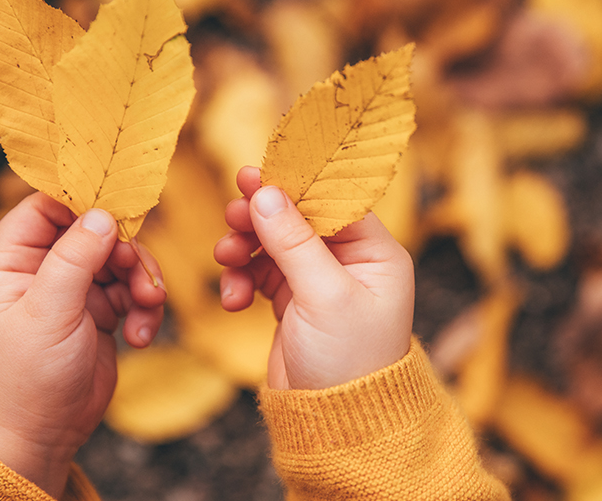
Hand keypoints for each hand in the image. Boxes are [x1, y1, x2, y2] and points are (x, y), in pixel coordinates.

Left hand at [0, 192, 165, 497]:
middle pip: (93, 231)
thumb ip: (74, 259)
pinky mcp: (100, 313)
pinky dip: (143, 310)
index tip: (117, 204)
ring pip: (119, 260)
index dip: (80, 200)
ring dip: (141, 281)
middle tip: (139, 271)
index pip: (44, 207)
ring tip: (149, 307)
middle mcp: (41, 270)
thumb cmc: (28, 377)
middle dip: (124, 250)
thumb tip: (102, 214)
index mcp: (11, 263)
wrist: (43, 436)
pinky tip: (140, 337)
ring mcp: (73, 291)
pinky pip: (131, 292)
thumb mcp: (48, 312)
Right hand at [214, 167, 414, 389]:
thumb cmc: (348, 362)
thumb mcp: (323, 296)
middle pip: (297, 218)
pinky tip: (232, 299)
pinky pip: (261, 275)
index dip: (292, 186)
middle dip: (261, 219)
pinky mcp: (294, 303)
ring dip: (244, 250)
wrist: (336, 425)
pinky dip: (242, 280)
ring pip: (272, 245)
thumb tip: (265, 193)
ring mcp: (320, 282)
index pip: (332, 202)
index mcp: (376, 254)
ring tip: (225, 261)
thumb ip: (293, 242)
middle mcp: (350, 263)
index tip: (252, 177)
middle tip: (231, 217)